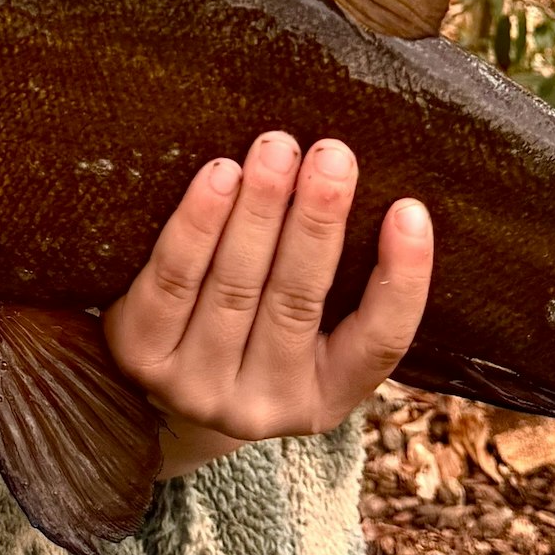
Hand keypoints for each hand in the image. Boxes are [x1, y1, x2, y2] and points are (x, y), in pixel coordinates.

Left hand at [104, 131, 431, 464]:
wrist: (150, 392)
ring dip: (260, 209)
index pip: (378, 344)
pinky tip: (219, 176)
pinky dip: (199, 224)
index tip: (411, 210)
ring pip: (236, 286)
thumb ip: (337, 279)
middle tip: (333, 155)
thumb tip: (369, 182)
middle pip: (298, 302)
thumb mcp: (307, 332)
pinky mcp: (144, 355)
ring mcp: (200, 387)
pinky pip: (173, 279)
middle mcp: (266, 405)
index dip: (402, 280)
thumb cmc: (251, 330)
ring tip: (277, 149)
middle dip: (318, 220)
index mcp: (326, 397)